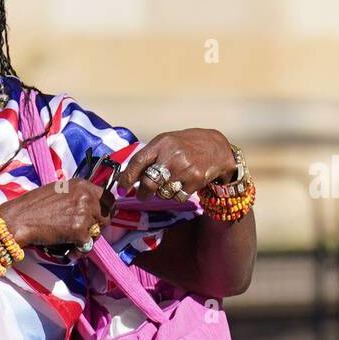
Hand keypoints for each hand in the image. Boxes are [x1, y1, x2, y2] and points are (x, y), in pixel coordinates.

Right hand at [0, 179, 112, 248]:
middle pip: (107, 217)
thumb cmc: (33, 207)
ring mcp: (84, 213)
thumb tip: (93, 208)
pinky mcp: (79, 230)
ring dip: (86, 241)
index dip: (106, 211)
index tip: (99, 219)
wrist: (17, 219)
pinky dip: (78, 251)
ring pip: (97, 233)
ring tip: (71, 242)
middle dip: (97, 228)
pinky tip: (68, 249)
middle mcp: (86, 196)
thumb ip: (77, 197)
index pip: (109, 198)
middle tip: (83, 234)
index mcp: (82, 185)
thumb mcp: (59, 192)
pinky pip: (87, 246)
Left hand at [115, 129, 237, 201]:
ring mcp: (185, 169)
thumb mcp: (167, 143)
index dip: (127, 177)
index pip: (138, 162)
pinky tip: (182, 185)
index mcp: (162, 143)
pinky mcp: (196, 180)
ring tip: (170, 183)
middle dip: (142, 193)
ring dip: (162, 193)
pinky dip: (176, 195)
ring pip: (163, 192)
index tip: (121, 188)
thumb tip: (128, 178)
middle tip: (142, 195)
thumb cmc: (186, 145)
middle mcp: (172, 155)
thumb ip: (149, 157)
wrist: (216, 147)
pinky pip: (177, 196)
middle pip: (149, 183)